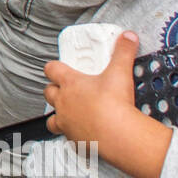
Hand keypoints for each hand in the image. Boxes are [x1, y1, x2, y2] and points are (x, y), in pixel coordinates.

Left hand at [44, 31, 171, 177]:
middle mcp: (63, 103)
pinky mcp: (73, 141)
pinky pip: (68, 138)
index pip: (51, 69)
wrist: (118, 135)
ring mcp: (66, 123)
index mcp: (71, 84)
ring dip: (58, 115)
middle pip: (49, 93)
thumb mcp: (120, 71)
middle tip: (66, 89)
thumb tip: (128, 37)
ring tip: (68, 114)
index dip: (53, 67)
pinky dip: (73, 136)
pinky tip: (83, 135)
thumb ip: (123, 52)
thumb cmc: (114, 104)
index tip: (58, 67)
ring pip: (51, 119)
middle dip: (55, 90)